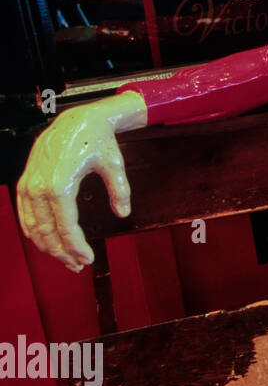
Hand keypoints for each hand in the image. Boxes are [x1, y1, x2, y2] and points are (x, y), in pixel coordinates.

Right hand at [16, 91, 146, 271]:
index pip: (65, 227)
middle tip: (79, 265)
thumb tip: (124, 214)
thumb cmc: (97, 141)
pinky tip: (48, 242)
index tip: (88, 259)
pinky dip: (35, 232)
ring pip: (32, 227)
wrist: (76, 120)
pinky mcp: (25, 183)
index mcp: (59, 184)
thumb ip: (121, 190)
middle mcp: (38, 186)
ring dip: (48, 247)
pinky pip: (25, 215)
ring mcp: (28, 185)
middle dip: (63, 253)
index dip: (76, 247)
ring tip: (67, 259)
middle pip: (47, 232)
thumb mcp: (114, 164)